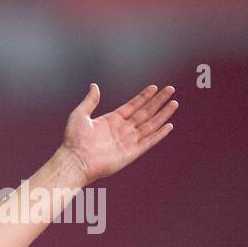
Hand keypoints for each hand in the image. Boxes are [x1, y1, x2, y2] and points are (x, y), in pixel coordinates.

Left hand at [60, 82, 177, 184]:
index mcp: (111, 120)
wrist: (74, 161)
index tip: (154, 87)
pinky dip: (159, 134)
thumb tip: (94, 85)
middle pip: (144, 113)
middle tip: (170, 89)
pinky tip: (169, 125)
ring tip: (174, 103)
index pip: (132, 106)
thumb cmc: (73, 140)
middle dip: (158, 101)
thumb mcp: (80, 115)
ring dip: (162, 114)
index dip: (143, 97)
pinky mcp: (131, 153)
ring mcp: (127, 141)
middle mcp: (121, 130)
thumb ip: (90, 100)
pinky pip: (148, 142)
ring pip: (150, 125)